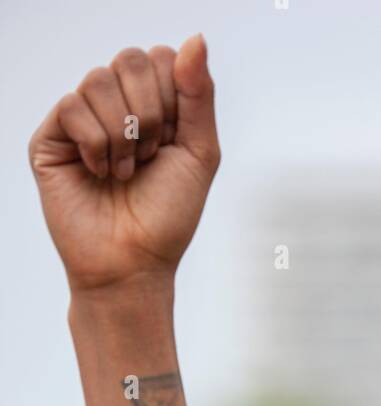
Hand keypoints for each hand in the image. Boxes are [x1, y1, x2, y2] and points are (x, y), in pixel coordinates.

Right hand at [29, 35, 219, 293]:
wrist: (133, 264)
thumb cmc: (167, 216)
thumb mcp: (200, 153)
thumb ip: (200, 95)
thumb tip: (195, 38)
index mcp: (153, 104)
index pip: (161, 58)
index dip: (173, 98)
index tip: (173, 143)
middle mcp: (116, 106)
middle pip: (130, 59)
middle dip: (150, 112)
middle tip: (150, 156)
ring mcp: (81, 119)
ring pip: (98, 80)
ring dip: (123, 134)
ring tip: (125, 173)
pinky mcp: (52, 138)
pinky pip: (72, 106)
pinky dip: (96, 144)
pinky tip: (100, 174)